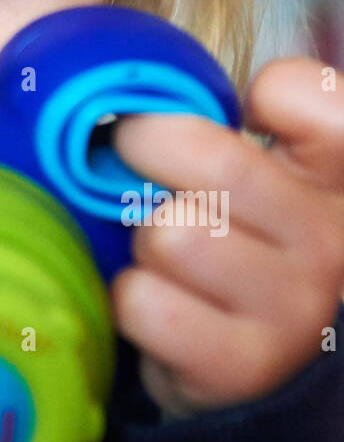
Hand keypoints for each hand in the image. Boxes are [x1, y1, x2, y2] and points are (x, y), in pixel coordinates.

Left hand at [109, 58, 343, 417]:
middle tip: (130, 155)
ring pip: (172, 235)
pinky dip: (127, 298)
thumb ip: (217, 117)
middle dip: (147, 148)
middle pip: (218, 162)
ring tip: (157, 250)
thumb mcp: (245, 170)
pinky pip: (145, 302)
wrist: (233, 356)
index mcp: (335, 176)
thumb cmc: (223, 233)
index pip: (305, 94)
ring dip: (140, 238)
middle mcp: (334, 241)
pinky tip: (153, 302)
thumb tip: (118, 73)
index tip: (240, 115)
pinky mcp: (244, 367)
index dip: (261, 94)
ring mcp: (296, 309)